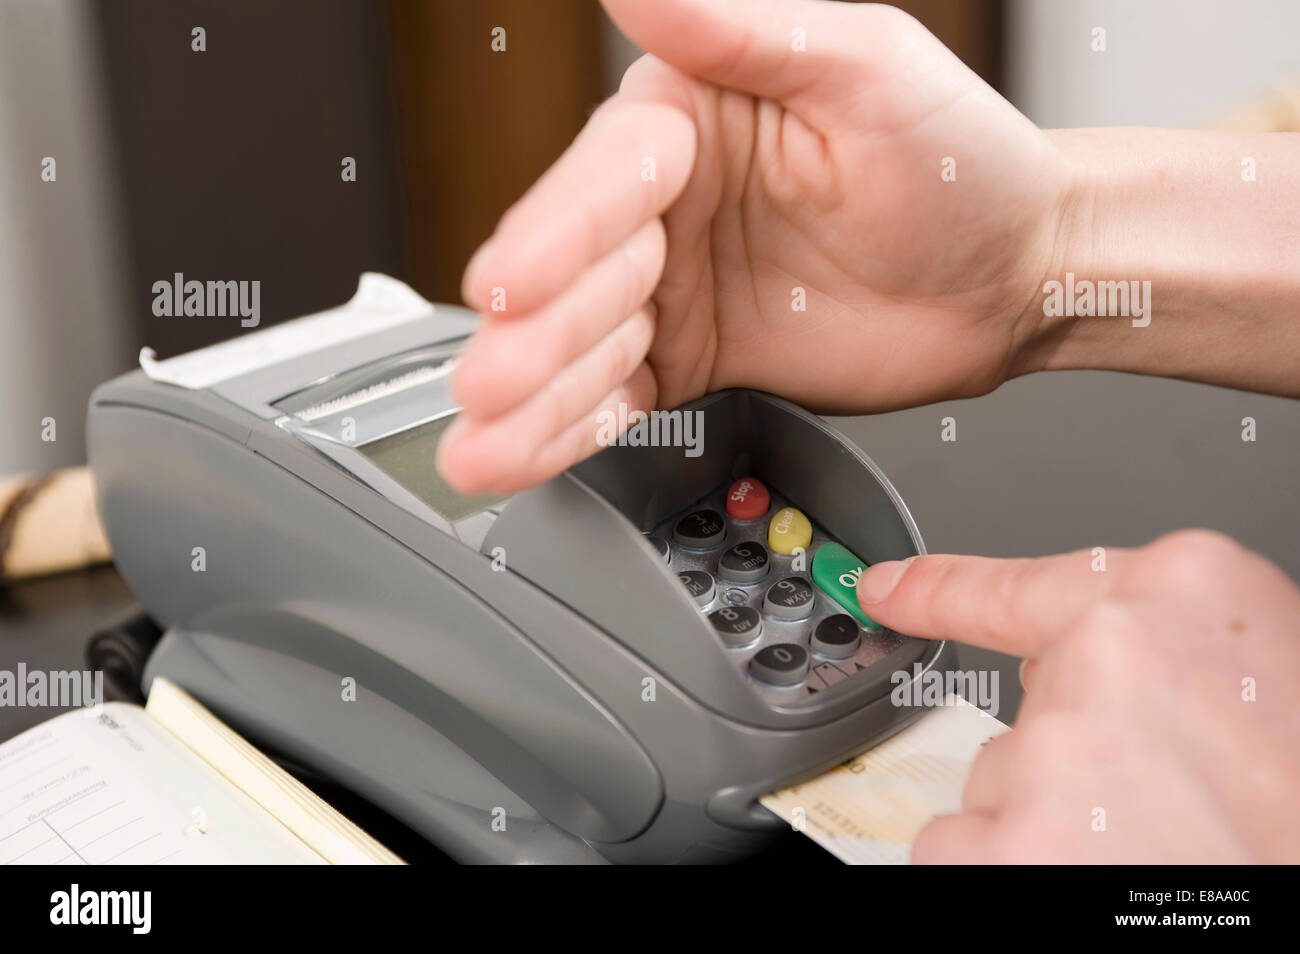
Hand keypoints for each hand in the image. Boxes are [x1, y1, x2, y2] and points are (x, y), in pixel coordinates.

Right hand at [439, 0, 1074, 492]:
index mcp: (690, 123)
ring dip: (532, 400)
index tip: (509, 283)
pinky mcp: (693, 361)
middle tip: (486, 384)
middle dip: (532, 335)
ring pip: (586, 348)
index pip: (606, 178)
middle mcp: (665, 207)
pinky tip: (520, 458)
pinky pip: (623, 402)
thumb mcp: (865, 70)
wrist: (1013, 275)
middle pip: (577, 274)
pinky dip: (574, 433)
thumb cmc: (958, 159)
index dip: (557, 235)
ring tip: (479, 445)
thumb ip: (746, 33)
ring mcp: (674, 291)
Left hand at [855, 530, 1299, 862]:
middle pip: (1029, 708)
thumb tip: (1078, 672)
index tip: (884, 587)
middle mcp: (1112, 655)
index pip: (1028, 579)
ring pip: (1005, 784)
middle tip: (1169, 806)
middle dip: (1074, 758)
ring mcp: (1055, 751)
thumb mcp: (1267, 684)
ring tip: (1160, 848)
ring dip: (1056, 822)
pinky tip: (1105, 879)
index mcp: (1190, 596)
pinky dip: (1015, 866)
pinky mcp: (1012, 844)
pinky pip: (968, 846)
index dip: (941, 588)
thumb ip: (1163, 660)